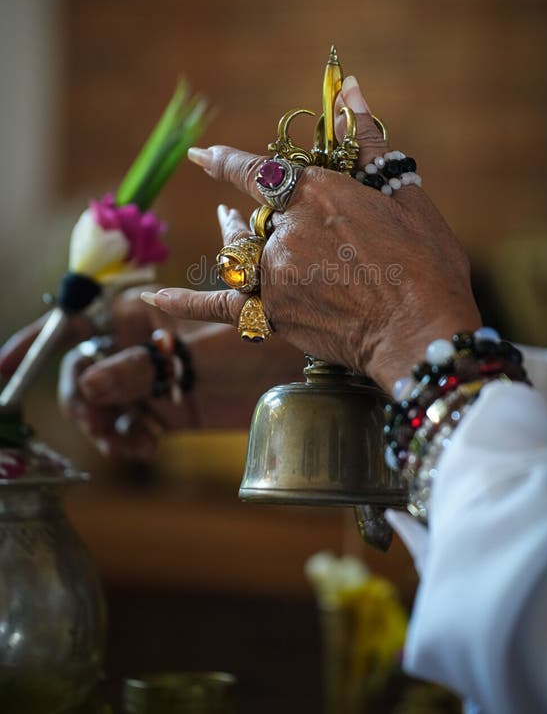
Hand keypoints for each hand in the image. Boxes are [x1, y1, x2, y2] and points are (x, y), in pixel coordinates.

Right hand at [0, 287, 303, 458]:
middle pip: (77, 372)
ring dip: (102, 426)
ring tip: (133, 440)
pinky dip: (122, 440)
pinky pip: (122, 428)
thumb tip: (86, 385)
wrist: (301, 371)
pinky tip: (142, 447)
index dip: (29, 346)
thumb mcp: (203, 351)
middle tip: (102, 423)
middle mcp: (135, 343)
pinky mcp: (162, 409)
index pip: (70, 325)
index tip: (1, 374)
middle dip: (81, 401)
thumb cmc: (261, 338)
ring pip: (96, 406)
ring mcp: (147, 378)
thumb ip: (141, 366)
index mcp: (137, 313)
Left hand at [140, 76, 481, 394]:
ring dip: (234, 238)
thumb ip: (368, 141)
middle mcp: (286, 230)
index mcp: (317, 194)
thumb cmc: (426, 263)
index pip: (258, 171)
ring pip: (238, 251)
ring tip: (229, 224)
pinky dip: (183, 304)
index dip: (227, 161)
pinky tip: (151, 301)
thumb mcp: (406, 194)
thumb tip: (350, 87)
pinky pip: (218, 306)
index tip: (202, 155)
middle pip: (255, 216)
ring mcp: (274, 274)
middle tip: (278, 217)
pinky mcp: (272, 313)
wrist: (422, 331)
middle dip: (264, 214)